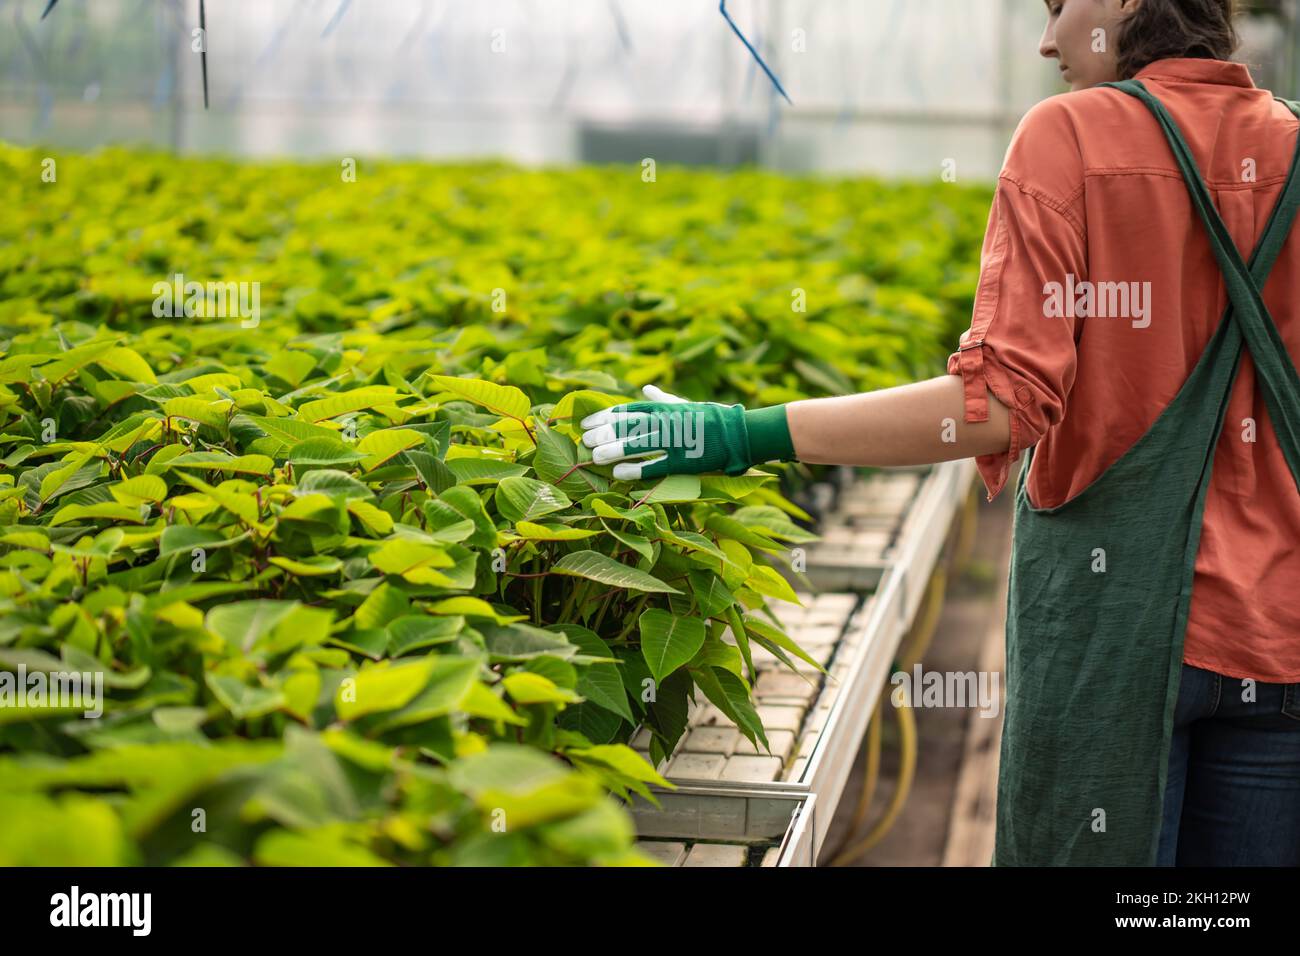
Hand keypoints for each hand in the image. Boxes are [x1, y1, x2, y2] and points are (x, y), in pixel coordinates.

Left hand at [579, 384, 752, 479]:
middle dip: (602, 433)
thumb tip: (647, 389)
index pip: (625, 411)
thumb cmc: (710, 417)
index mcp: (662, 408)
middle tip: (585, 440)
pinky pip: (653, 466)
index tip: (585, 423)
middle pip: (625, 427)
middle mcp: (664, 423)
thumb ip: (662, 400)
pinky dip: (634, 470)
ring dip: (612, 451)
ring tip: (595, 457)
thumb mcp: (685, 404)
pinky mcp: (682, 461)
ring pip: (634, 445)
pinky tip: (618, 473)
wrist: (736, 433)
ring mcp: (672, 442)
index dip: (602, 417)